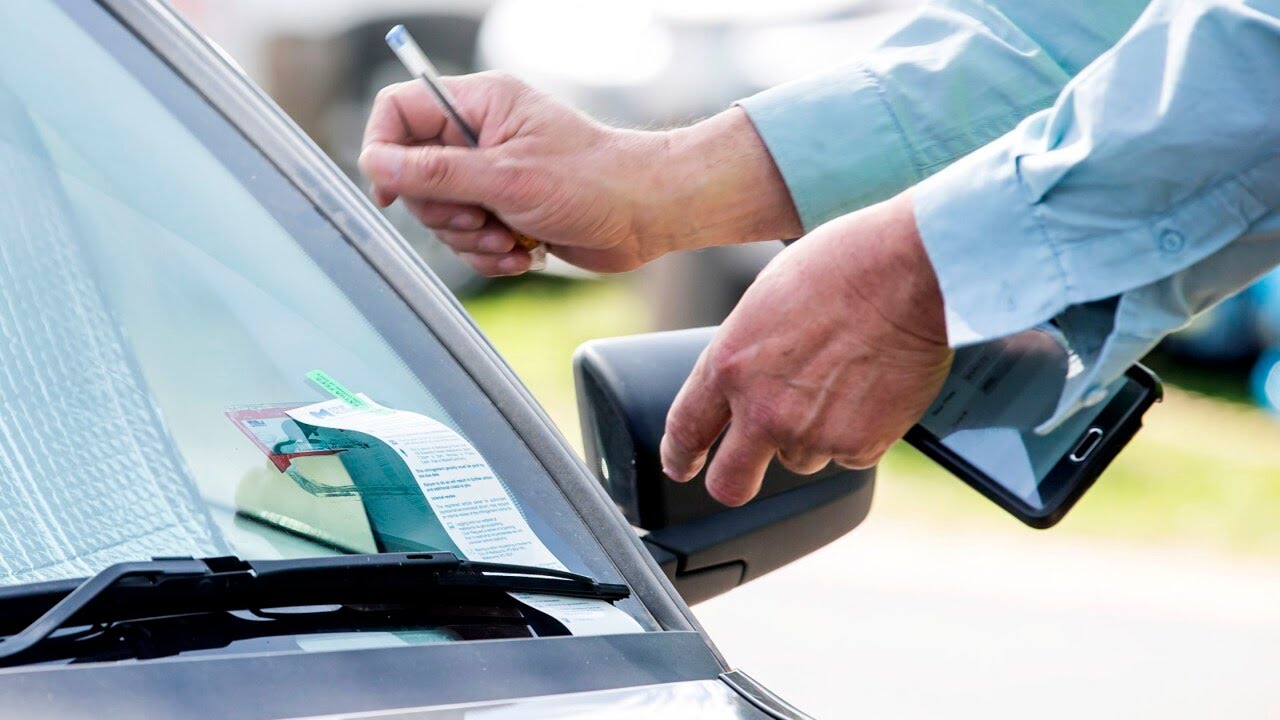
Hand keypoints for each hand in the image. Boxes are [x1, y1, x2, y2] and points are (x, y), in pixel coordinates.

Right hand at [360, 72, 799, 275]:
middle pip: (415, 174)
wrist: (646, 216)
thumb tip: (378, 164)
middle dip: (444, 211)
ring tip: (509, 239)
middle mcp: (481, 136)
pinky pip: (470, 240)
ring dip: (471, 239)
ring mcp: (493, 175)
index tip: (392, 193)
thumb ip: (437, 172)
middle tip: (480, 219)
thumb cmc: (591, 181)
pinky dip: (491, 255)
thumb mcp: (506, 178)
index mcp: (480, 105)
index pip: (400, 110)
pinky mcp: (505, 212)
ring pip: (442, 215)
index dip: (384, 149)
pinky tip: (523, 254)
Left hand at [659, 191, 952, 505]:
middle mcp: (763, 408)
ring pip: (800, 459)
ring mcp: (812, 433)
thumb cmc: (842, 266)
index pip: (686, 428)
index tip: (681, 465)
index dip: (678, 455)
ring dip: (812, 437)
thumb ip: (746, 354)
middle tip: (742, 476)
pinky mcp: (860, 445)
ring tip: (841, 382)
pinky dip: (858, 433)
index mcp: (730, 365)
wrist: (910, 271)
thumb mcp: (765, 301)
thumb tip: (746, 381)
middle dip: (732, 483)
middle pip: (731, 482)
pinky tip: (871, 389)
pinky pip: (850, 455)